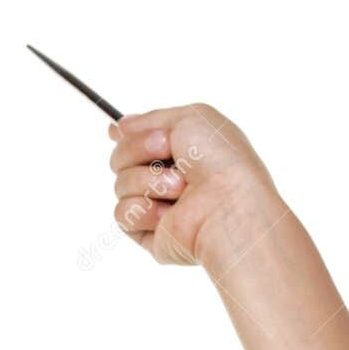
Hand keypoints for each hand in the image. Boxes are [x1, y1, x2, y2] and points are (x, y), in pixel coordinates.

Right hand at [107, 102, 280, 267]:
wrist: (228, 206)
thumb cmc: (221, 160)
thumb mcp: (191, 117)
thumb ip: (152, 118)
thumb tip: (120, 126)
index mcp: (185, 149)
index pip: (140, 138)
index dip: (129, 135)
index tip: (120, 131)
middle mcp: (172, 176)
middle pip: (121, 157)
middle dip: (138, 149)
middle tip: (165, 150)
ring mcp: (160, 204)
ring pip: (121, 183)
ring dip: (148, 180)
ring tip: (180, 188)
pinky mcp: (150, 231)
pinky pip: (123, 213)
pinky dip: (144, 209)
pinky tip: (169, 214)